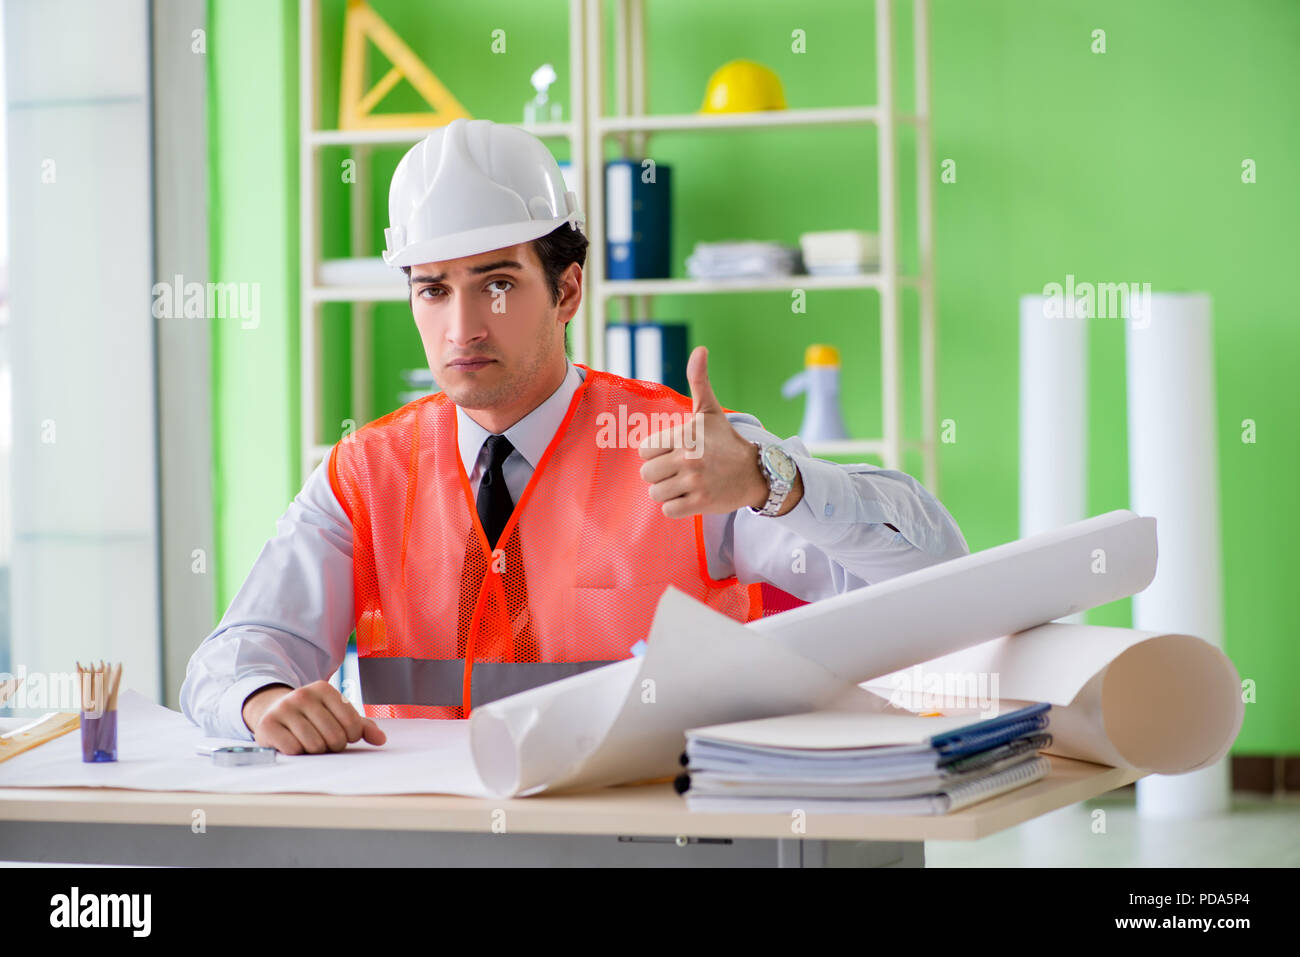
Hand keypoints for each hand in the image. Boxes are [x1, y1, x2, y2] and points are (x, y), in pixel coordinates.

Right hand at [241, 680, 386, 754]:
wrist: (272, 710)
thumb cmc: (312, 716)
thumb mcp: (337, 715)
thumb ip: (362, 726)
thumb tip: (381, 740)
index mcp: (324, 688)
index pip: (352, 724)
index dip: (351, 737)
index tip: (344, 735)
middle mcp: (303, 694)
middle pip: (334, 737)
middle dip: (333, 746)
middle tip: (325, 741)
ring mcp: (283, 708)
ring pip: (314, 745)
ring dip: (315, 751)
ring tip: (310, 742)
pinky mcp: (268, 725)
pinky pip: (293, 750)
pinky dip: (297, 753)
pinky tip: (293, 743)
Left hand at [638, 346, 801, 517]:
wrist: (756, 472)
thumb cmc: (726, 441)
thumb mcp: (709, 411)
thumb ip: (699, 380)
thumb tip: (700, 349)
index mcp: (684, 435)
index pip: (645, 451)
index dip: (657, 453)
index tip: (674, 452)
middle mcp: (687, 458)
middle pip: (647, 474)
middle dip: (661, 474)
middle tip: (681, 470)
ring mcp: (694, 482)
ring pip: (656, 494)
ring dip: (668, 491)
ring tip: (685, 483)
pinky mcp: (700, 503)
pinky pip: (668, 510)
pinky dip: (676, 506)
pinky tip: (691, 496)